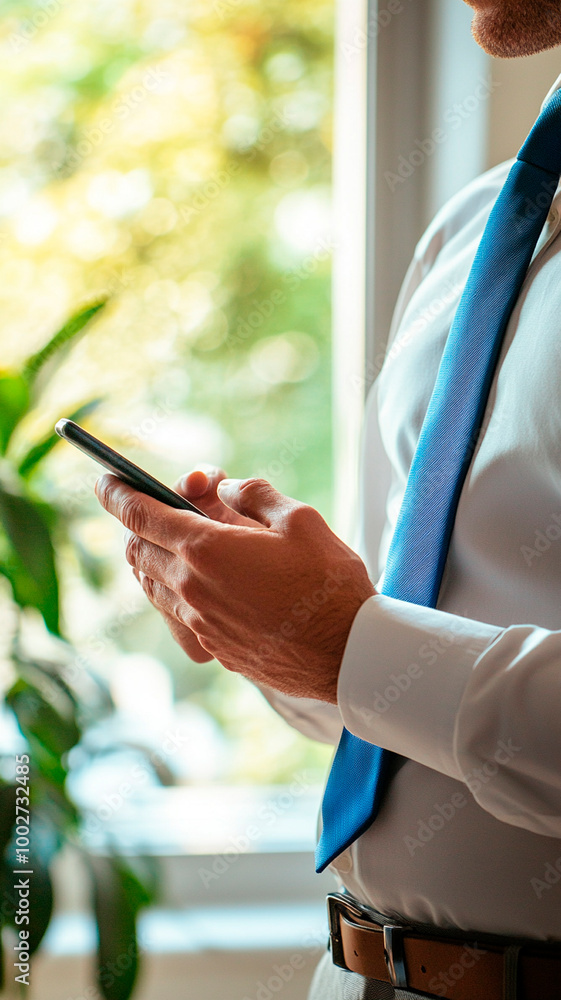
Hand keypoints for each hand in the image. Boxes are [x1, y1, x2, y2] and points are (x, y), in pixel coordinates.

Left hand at [95, 472, 375, 703]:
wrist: (348, 653)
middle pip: (137, 549)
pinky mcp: (212, 648)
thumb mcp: (299, 518)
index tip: (104, 480)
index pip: (139, 514)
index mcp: (207, 549)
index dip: (116, 493)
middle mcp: (191, 588)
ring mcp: (198, 624)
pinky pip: (172, 615)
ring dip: (153, 557)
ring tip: (179, 541)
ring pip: (150, 584)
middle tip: (159, 507)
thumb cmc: (329, 583)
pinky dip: (171, 592)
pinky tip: (197, 585)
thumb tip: (224, 489)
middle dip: (137, 522)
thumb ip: (252, 494)